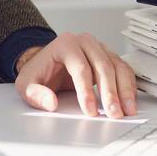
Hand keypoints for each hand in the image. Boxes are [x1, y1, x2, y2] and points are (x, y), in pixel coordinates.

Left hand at [14, 33, 137, 117]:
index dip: (87, 91)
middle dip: (110, 93)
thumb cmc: (39, 72)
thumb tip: (50, 103)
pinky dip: (129, 85)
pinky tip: (130, 100)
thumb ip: (35, 94)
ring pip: (117, 67)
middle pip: (102, 66)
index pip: (80, 68)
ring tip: (127, 110)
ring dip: (124, 90)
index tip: (90, 110)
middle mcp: (85, 42)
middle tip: (113, 113)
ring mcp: (99, 48)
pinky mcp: (108, 56)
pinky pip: (123, 69)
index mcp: (65, 44)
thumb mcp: (26, 84)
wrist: (45, 62)